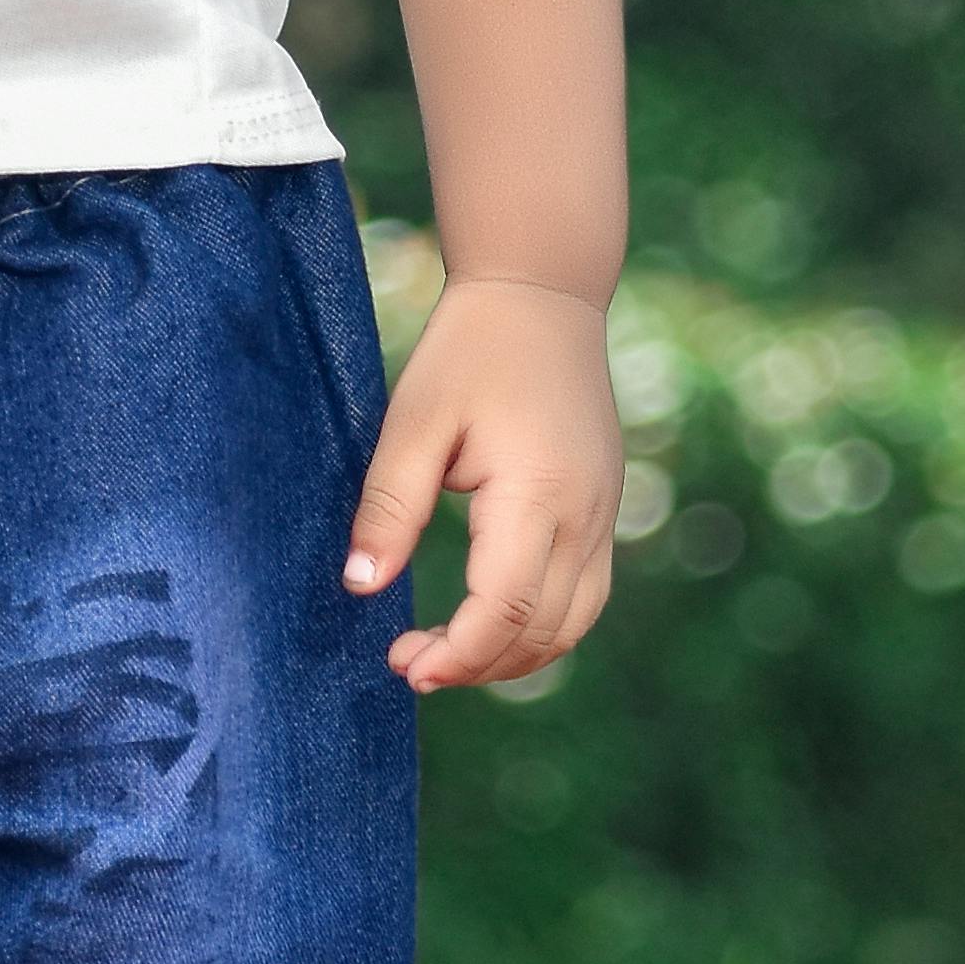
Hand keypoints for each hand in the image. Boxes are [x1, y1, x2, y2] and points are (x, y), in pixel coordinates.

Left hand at [343, 275, 620, 695]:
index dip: (457, 655)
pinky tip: (490, 625)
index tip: (403, 665)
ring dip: (514, 658)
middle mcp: (586, 516)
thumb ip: (389, 507)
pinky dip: (540, 627)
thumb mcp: (413, 422)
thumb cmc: (468, 354)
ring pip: (574, 624)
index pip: (504, 609)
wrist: (541, 297)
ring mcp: (604, 515)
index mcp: (537, 495)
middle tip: (409, 665)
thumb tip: (360, 587)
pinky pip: (584, 595)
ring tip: (447, 657)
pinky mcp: (604, 510)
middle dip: (477, 666)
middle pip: (544, 631)